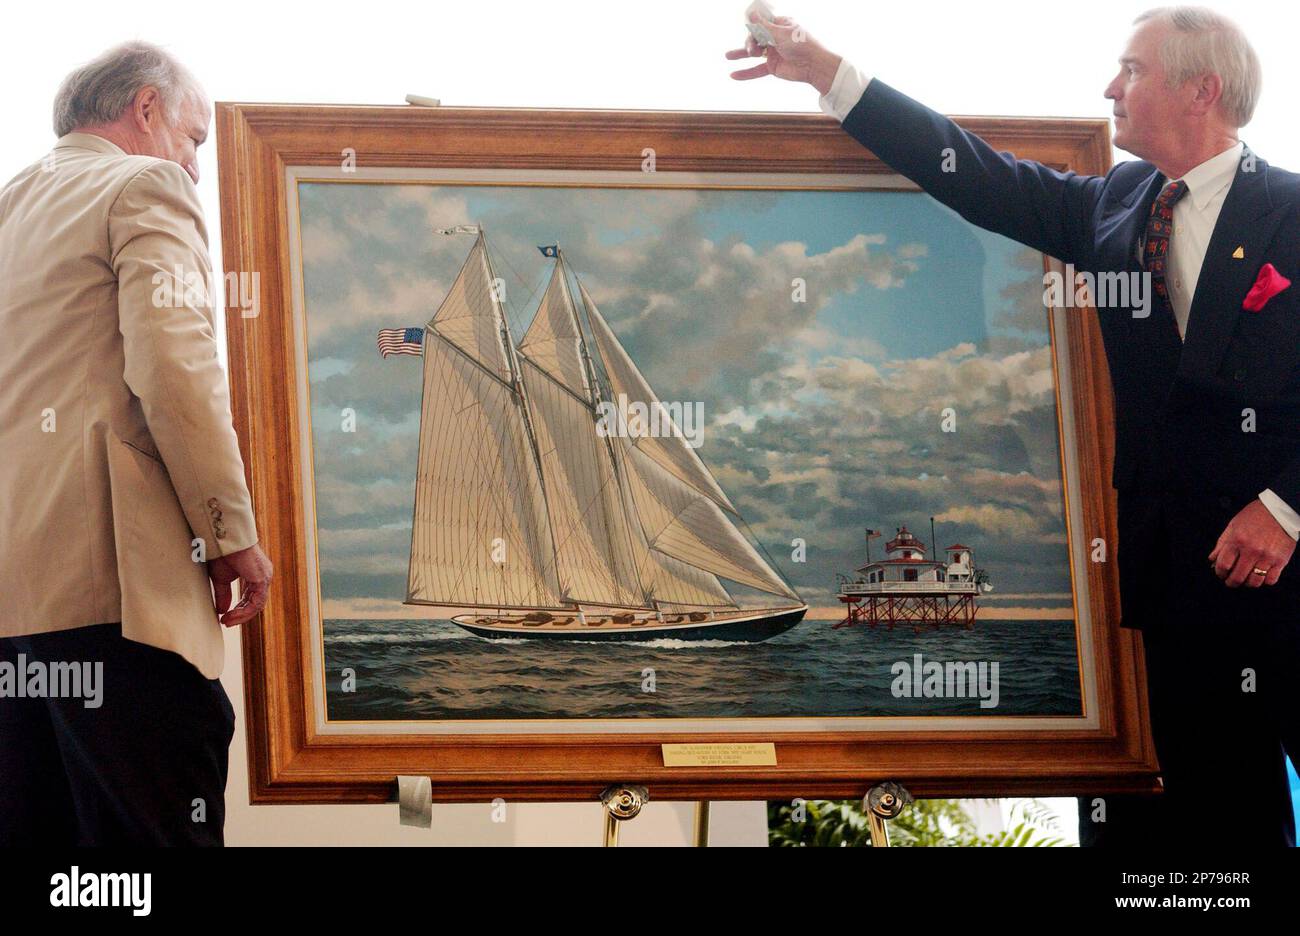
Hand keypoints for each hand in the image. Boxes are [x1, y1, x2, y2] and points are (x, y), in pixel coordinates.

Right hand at [208, 542, 272, 626]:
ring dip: (241, 616)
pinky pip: (256, 602)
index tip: (225, 618)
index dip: (238, 610)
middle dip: (240, 615)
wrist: (223, 541)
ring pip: (257, 605)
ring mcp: (264, 577)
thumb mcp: (222, 579)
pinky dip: (244, 611)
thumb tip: (222, 611)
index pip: (251, 598)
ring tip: (227, 621)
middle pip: (255, 603)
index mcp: (255, 575)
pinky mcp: (262, 579)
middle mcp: (263, 576)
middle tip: (226, 622)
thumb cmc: (222, 554)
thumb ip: (225, 595)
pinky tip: (231, 616)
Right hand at [725, 12, 841, 94]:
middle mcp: (775, 37)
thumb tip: (751, 14)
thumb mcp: (780, 33)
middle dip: (749, 42)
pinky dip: (745, 73)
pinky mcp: (772, 67)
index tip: (747, 26)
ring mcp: (773, 52)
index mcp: (780, 25)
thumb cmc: (802, 45)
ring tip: (729, 56)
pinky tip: (733, 75)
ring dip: (741, 54)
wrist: (813, 66)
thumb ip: (763, 26)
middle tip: (751, 49)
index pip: (761, 22)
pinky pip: (756, 70)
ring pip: (753, 52)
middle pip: (755, 37)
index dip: (753, 24)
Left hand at [1208, 499, 1295, 587]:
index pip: (1223, 565)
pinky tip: (1261, 575)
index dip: (1220, 573)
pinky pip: (1271, 580)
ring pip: (1254, 582)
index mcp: (1237, 541)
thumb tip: (1212, 560)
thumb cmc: (1253, 517)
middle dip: (1231, 582)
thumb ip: (1221, 544)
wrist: (1278, 510)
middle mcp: (1252, 550)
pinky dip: (1264, 581)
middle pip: (1238, 577)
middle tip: (1231, 581)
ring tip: (1246, 579)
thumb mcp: (1233, 526)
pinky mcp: (1281, 560)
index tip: (1221, 574)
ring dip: (1247, 583)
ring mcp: (1267, 557)